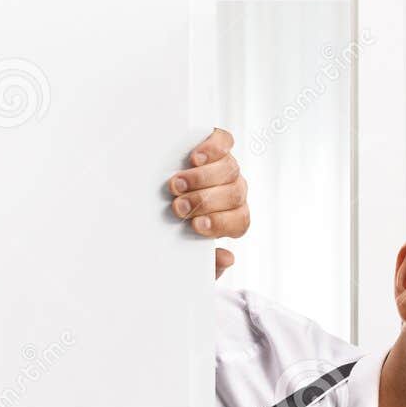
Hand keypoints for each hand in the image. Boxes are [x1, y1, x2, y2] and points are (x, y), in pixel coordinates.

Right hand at [167, 128, 249, 279]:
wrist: (166, 196)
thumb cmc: (178, 229)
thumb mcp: (191, 253)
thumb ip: (208, 263)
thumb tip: (228, 257)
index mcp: (234, 217)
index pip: (239, 222)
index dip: (220, 224)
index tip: (196, 226)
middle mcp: (235, 192)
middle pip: (234, 194)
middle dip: (204, 201)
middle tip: (179, 206)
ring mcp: (228, 167)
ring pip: (229, 169)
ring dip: (201, 178)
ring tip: (177, 184)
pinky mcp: (219, 145)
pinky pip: (224, 143)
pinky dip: (212, 148)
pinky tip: (195, 158)